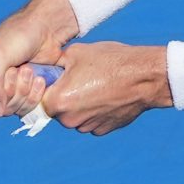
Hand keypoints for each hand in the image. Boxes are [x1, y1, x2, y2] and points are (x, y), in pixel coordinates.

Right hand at [0, 0, 79, 117]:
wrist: (46, 31)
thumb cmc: (17, 34)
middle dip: (4, 91)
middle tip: (14, 69)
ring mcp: (1, 91)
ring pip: (6, 110)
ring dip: (21, 91)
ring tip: (27, 69)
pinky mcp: (20, 96)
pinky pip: (23, 110)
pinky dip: (33, 95)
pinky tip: (37, 78)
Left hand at [41, 42, 170, 135]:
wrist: (144, 77)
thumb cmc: (110, 61)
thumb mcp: (75, 53)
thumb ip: (55, 65)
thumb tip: (45, 69)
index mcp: (57, 101)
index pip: (39, 96)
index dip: (47, 85)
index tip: (57, 76)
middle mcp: (69, 120)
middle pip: (57, 108)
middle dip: (64, 95)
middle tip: (80, 78)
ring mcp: (87, 127)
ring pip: (74, 116)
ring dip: (80, 104)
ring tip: (96, 85)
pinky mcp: (102, 130)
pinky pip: (90, 120)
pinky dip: (94, 111)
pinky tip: (106, 95)